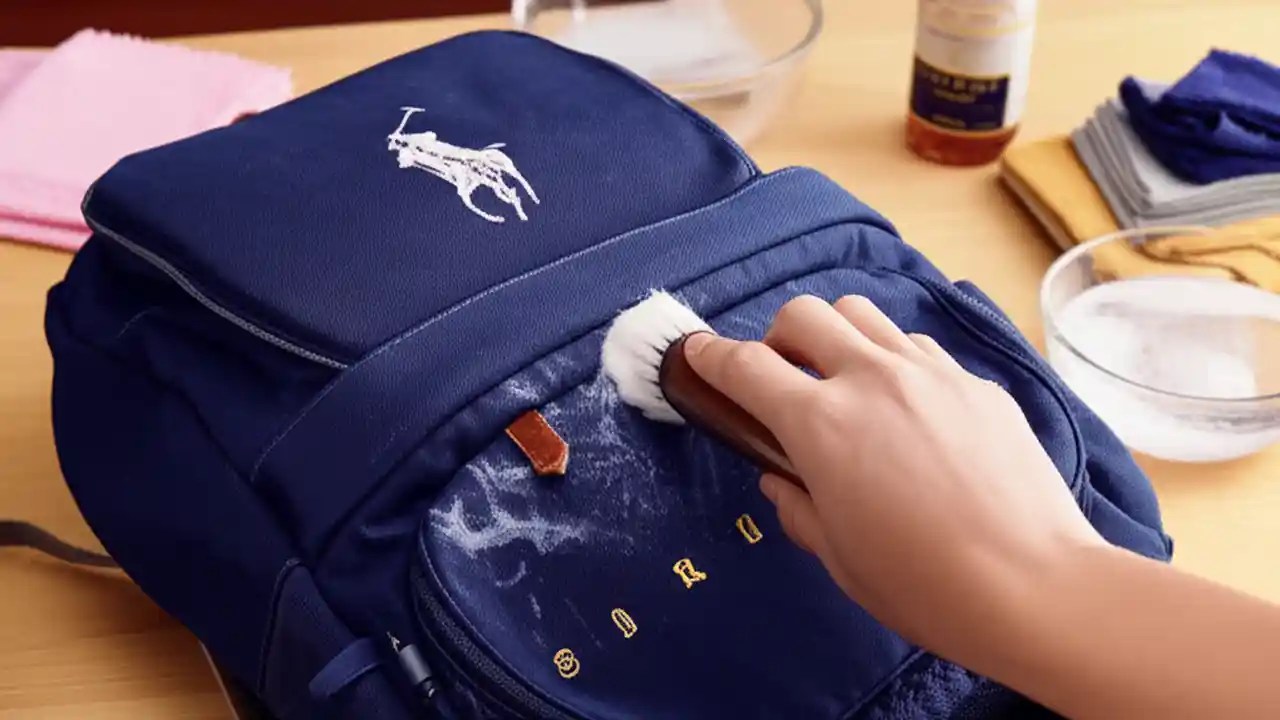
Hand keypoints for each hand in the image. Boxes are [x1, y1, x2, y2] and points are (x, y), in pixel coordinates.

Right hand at [681, 294, 1104, 659]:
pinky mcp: (978, 384)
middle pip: (804, 314)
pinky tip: (912, 411)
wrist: (1035, 586)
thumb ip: (797, 507)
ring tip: (848, 383)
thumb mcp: (838, 557)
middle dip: (779, 338)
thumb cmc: (923, 585)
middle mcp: (871, 379)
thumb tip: (783, 480)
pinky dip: (896, 364)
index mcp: (820, 424)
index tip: (697, 355)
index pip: (745, 365)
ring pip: (864, 315)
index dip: (710, 356)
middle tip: (785, 379)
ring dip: (839, 338)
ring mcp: (931, 373)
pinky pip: (920, 349)